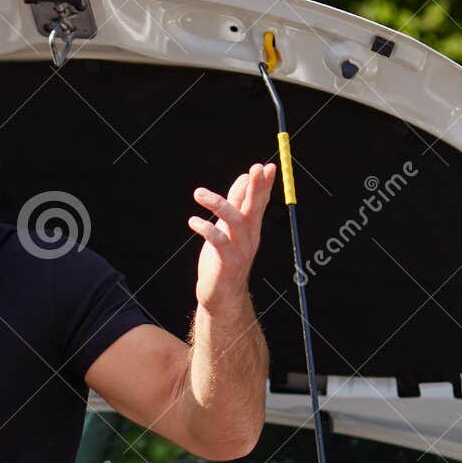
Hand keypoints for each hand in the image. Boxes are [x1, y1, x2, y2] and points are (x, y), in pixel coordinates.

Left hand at [189, 162, 274, 312]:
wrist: (221, 297)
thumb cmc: (223, 260)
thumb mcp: (229, 229)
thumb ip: (236, 204)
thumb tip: (244, 177)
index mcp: (251, 228)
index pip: (261, 202)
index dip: (265, 185)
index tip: (268, 166)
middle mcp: (250, 237)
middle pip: (254, 208)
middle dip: (256, 188)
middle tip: (256, 168)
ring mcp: (240, 250)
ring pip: (235, 222)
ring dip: (219, 204)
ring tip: (198, 193)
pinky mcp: (227, 263)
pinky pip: (219, 242)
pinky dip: (206, 229)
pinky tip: (193, 221)